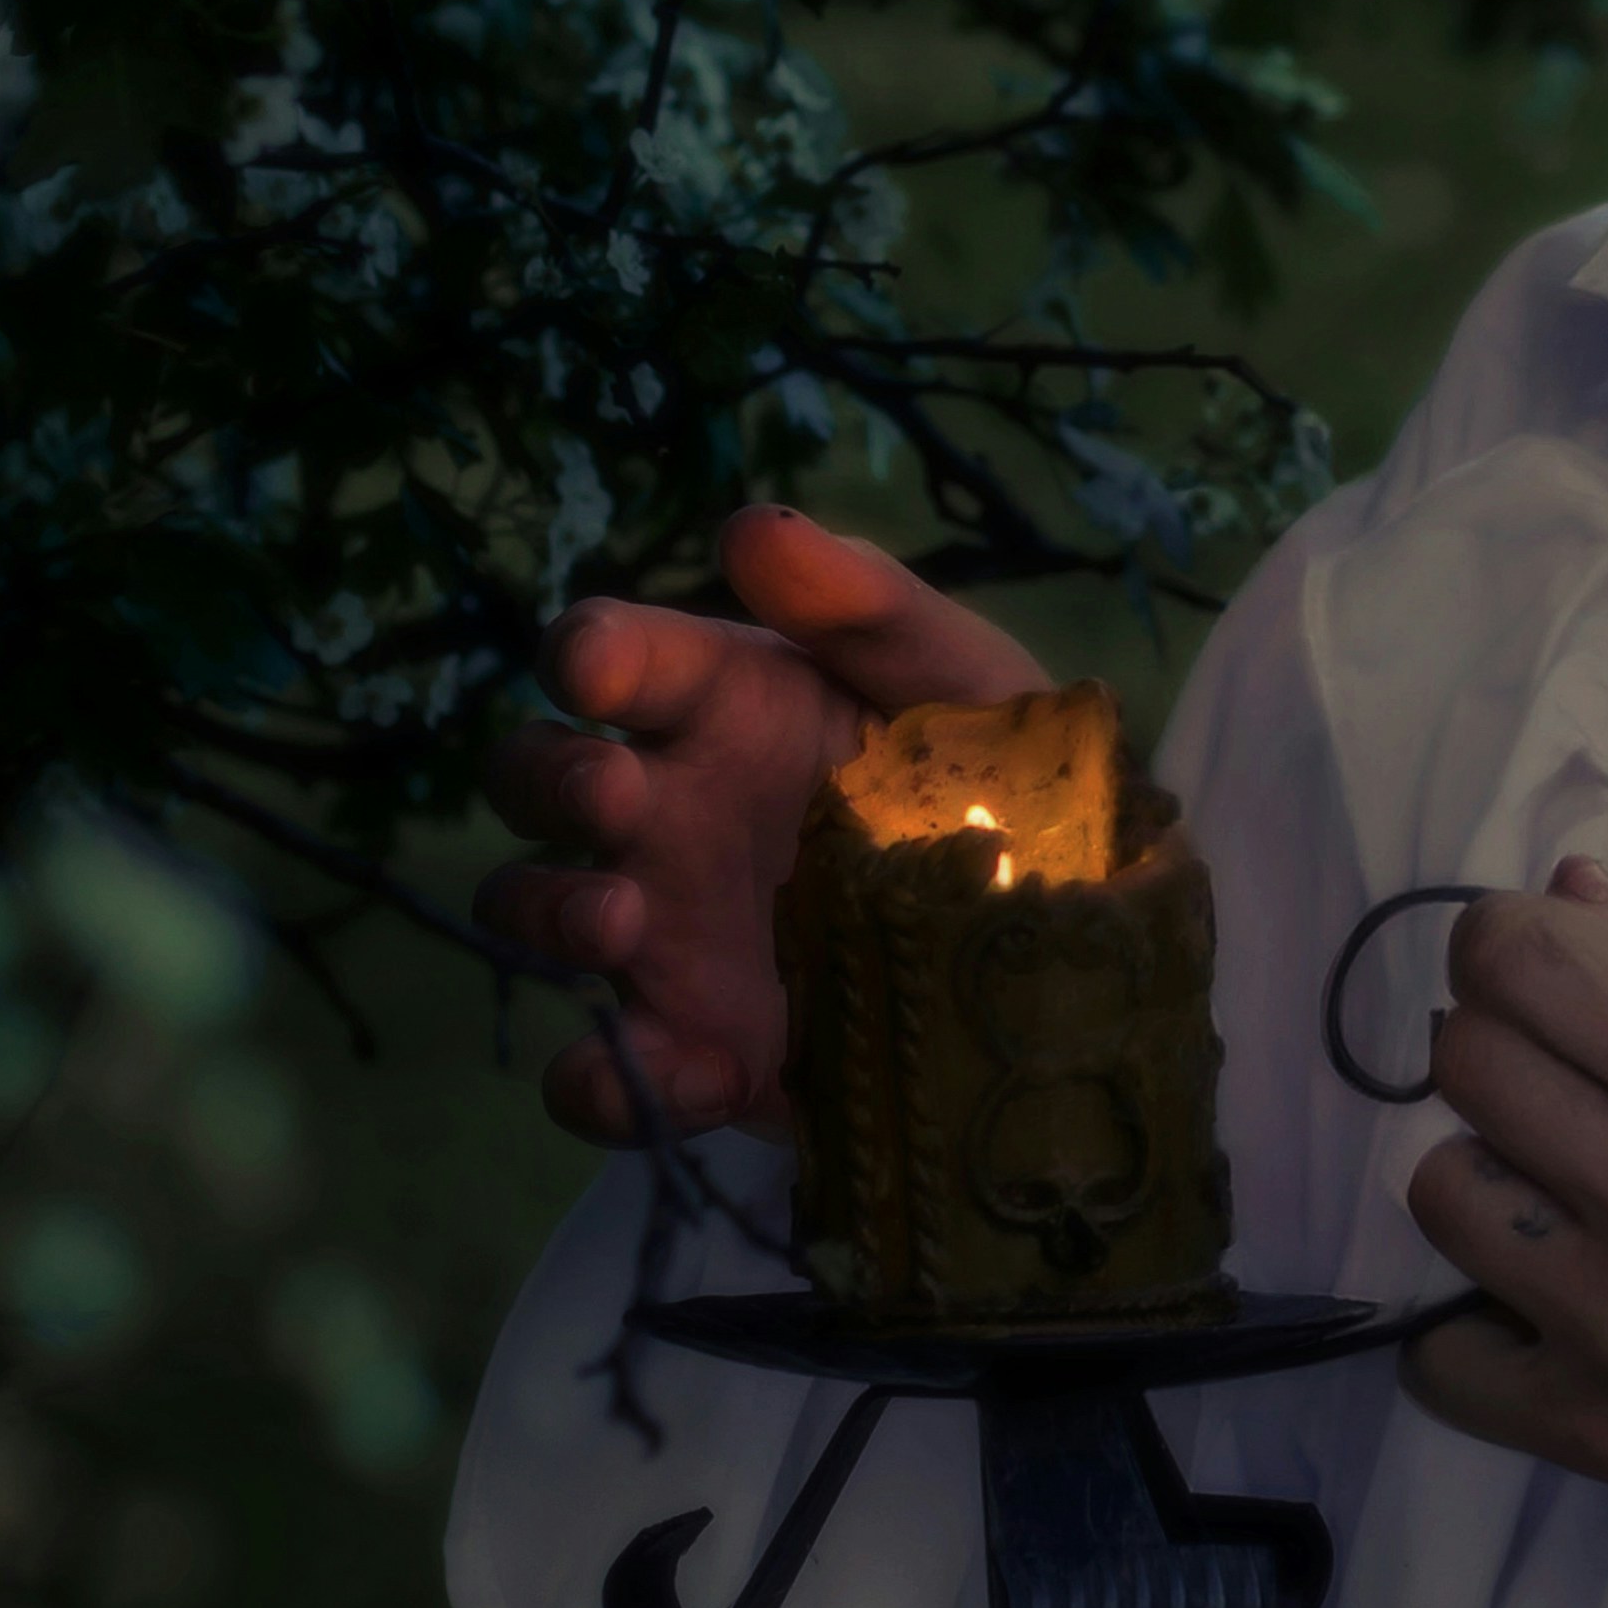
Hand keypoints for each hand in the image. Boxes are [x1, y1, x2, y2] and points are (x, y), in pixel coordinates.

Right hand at [474, 505, 1047, 1143]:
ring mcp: (669, 934)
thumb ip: (868, 606)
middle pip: (539, 778)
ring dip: (549, 912)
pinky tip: (682, 1067)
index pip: (613, 656)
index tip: (599, 667)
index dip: (588, 652)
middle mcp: (671, 812)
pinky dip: (608, 1079)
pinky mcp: (696, 1051)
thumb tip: (750, 528)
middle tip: (617, 794)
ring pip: (536, 908)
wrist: (1071, 952)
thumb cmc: (1006, 781)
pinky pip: (603, 1072)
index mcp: (723, 704)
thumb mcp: (964, 682)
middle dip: (549, 779)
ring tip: (622, 920)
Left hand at [1399, 858, 1607, 1604]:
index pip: (1518, 953)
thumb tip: (1567, 892)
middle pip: (1467, 1060)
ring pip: (1442, 1193)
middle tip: (1569, 1083)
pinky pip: (1445, 1363)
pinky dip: (1481, 1334)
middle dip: (1508, 1048)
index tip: (1540, 968)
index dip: (1510, 943)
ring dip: (1495, 1182)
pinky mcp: (1599, 1433)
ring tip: (1566, 1200)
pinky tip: (1545, 1317)